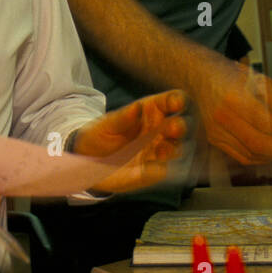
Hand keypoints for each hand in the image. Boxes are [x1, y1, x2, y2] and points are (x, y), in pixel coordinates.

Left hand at [70, 90, 188, 192]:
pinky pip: (165, 171)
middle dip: (183, 126)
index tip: (177, 104)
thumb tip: (137, 107)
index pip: (173, 101)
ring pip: (179, 148)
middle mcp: (161, 130)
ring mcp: (160, 151)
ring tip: (162, 151)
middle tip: (175, 128)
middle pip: (183, 125)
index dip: (178, 100)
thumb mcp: (107, 124)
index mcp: (152, 110)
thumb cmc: (99, 135)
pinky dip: (161, 169)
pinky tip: (150, 169)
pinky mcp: (154, 171)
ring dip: (175, 148)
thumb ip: (122, 118)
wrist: (88, 161)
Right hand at [192, 60, 271, 164]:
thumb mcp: (260, 81)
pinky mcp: (214, 139)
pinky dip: (260, 158)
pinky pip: (241, 156)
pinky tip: (271, 152)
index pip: (268, 124)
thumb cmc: (232, 76)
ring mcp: (216, 130)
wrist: (202, 77)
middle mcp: (223, 116)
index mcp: (235, 98)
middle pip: (259, 143)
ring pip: (252, 154)